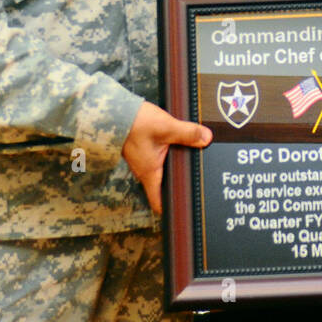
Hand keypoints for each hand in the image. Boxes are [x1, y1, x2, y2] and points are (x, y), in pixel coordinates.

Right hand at [122, 100, 211, 214]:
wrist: (115, 111)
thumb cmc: (135, 123)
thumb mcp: (166, 128)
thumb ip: (188, 133)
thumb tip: (206, 138)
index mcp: (149, 173)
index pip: (158, 201)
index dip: (170, 209)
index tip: (183, 210)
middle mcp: (144, 170)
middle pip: (162, 187)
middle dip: (177, 187)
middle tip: (195, 187)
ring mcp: (142, 160)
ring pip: (160, 171)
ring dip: (173, 170)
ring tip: (191, 167)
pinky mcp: (142, 149)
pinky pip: (157, 158)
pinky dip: (168, 156)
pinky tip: (178, 147)